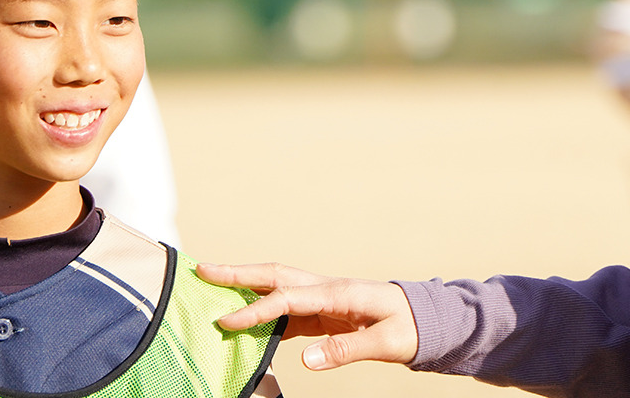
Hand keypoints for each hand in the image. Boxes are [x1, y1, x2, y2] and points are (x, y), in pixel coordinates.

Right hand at [195, 262, 419, 370]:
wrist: (428, 318)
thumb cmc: (410, 327)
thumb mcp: (385, 342)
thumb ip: (346, 349)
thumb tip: (306, 360)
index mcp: (338, 293)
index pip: (287, 298)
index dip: (255, 312)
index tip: (225, 325)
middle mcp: (326, 288)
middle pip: (274, 276)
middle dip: (237, 274)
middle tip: (201, 269)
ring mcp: (323, 298)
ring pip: (276, 287)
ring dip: (244, 287)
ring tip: (210, 287)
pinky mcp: (324, 311)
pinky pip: (286, 308)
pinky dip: (261, 310)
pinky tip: (244, 321)